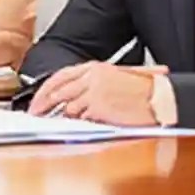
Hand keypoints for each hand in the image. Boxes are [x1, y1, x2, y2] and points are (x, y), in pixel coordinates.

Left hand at [28, 63, 168, 125]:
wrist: (159, 99)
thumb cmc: (143, 92)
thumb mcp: (115, 79)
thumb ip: (91, 84)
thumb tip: (71, 97)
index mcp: (94, 68)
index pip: (60, 76)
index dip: (45, 90)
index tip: (37, 101)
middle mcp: (91, 77)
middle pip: (58, 91)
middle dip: (43, 105)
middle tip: (36, 115)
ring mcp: (93, 92)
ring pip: (67, 107)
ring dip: (64, 117)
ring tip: (62, 123)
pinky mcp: (98, 107)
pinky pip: (80, 118)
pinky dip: (79, 124)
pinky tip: (83, 126)